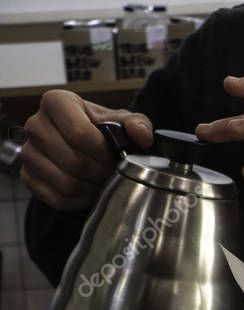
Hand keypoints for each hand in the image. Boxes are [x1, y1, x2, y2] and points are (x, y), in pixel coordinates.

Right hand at [21, 90, 152, 210]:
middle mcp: (35, 124)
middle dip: (99, 173)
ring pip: (65, 182)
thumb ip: (136, 124)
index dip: (102, 152)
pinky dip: (78, 201)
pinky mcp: (27, 177)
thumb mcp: (120, 121)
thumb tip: (143, 136)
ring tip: (102, 182)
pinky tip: (88, 192)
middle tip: (111, 174)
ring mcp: (28, 152)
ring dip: (91, 188)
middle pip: (73, 160)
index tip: (114, 156)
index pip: (78, 133)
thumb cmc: (99, 131)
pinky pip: (56, 198)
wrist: (81, 146)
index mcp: (56, 102)